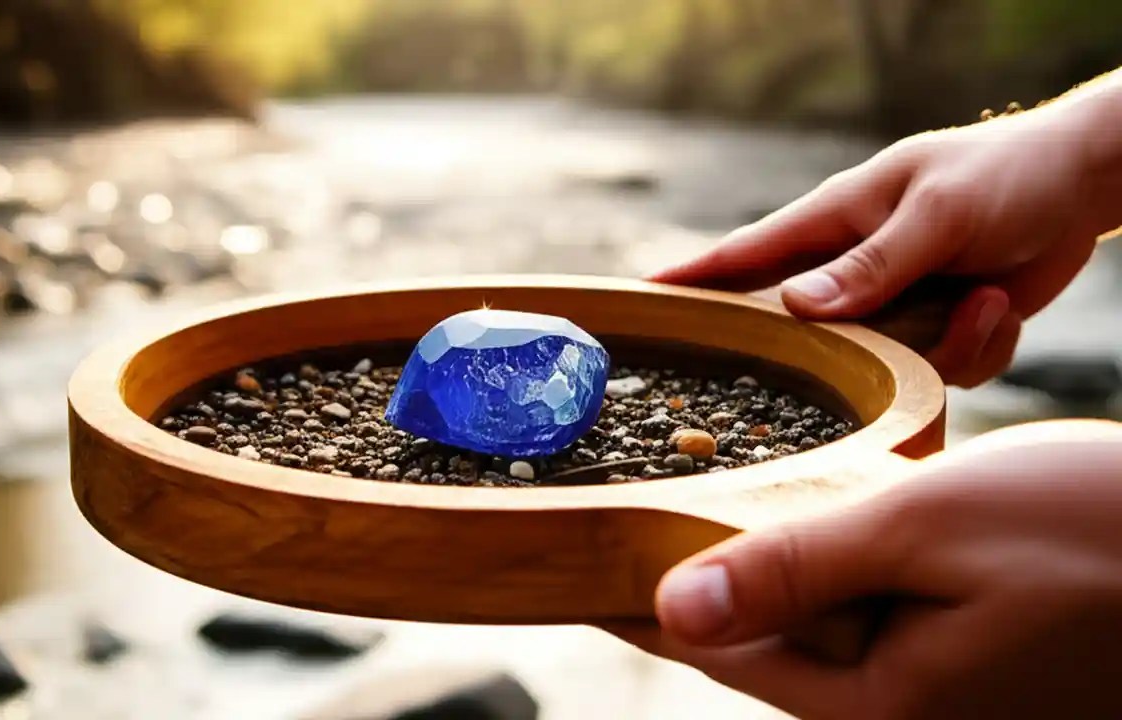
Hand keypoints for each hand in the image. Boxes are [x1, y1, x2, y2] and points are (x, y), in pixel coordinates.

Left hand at [613, 420, 1121, 719]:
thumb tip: (674, 609)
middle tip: (628, 529)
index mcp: (881, 704)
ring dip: (764, 573)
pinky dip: (829, 573)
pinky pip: (868, 622)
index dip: (645, 603)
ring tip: (695, 521)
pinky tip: (806, 529)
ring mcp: (940, 698)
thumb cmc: (1091, 530)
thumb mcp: (924, 530)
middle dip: (698, 587)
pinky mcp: (966, 669)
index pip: (724, 654)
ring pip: (815, 632)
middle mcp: (904, 717)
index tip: (580, 572)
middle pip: (764, 648)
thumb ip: (796, 570)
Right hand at [651, 99, 1120, 386]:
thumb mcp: (937, 215)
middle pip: (805, 331)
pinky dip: (978, 346)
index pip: (746, 255)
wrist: (1080, 187)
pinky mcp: (936, 334)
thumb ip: (869, 265)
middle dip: (826, 355)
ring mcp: (894, 306)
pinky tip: (999, 304)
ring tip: (986, 295)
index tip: (642, 303)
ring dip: (943, 345)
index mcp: (835, 222)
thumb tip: (791, 308)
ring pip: (881, 365)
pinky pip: (937, 373)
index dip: (693, 280)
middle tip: (846, 361)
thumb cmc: (1002, 175)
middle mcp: (854, 270)